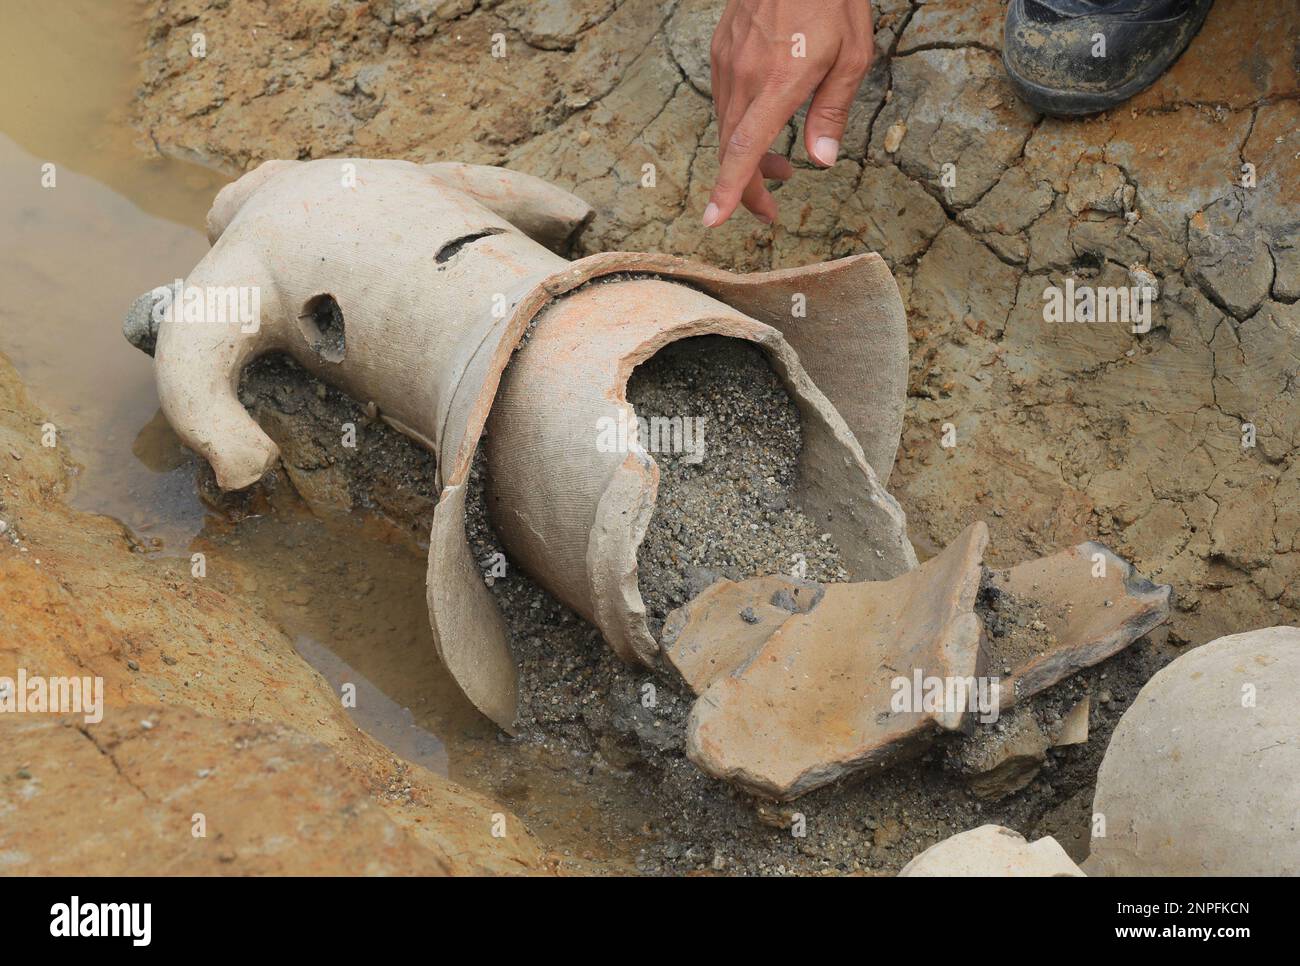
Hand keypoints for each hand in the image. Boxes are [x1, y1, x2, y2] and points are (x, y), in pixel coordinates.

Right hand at [705, 0, 873, 227]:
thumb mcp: (853, 53)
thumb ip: (833, 110)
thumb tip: (822, 160)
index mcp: (779, 81)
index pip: (744, 147)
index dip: (729, 189)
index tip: (714, 220)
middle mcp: (745, 74)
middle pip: (731, 149)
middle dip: (747, 186)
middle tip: (773, 206)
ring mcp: (728, 61)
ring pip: (726, 127)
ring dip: (747, 156)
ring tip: (780, 167)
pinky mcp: (721, 50)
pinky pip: (724, 100)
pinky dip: (739, 126)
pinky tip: (764, 123)